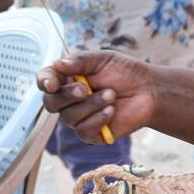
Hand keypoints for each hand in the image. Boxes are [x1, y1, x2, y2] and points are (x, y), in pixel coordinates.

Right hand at [37, 51, 156, 142]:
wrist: (149, 90)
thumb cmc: (125, 72)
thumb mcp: (103, 59)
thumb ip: (79, 61)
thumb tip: (57, 64)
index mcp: (68, 79)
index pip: (45, 81)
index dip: (44, 82)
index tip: (52, 83)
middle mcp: (69, 100)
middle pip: (50, 103)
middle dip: (66, 96)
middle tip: (85, 88)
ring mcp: (79, 118)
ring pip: (68, 118)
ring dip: (90, 105)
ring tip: (111, 95)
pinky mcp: (92, 134)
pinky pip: (83, 131)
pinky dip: (97, 119)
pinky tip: (112, 111)